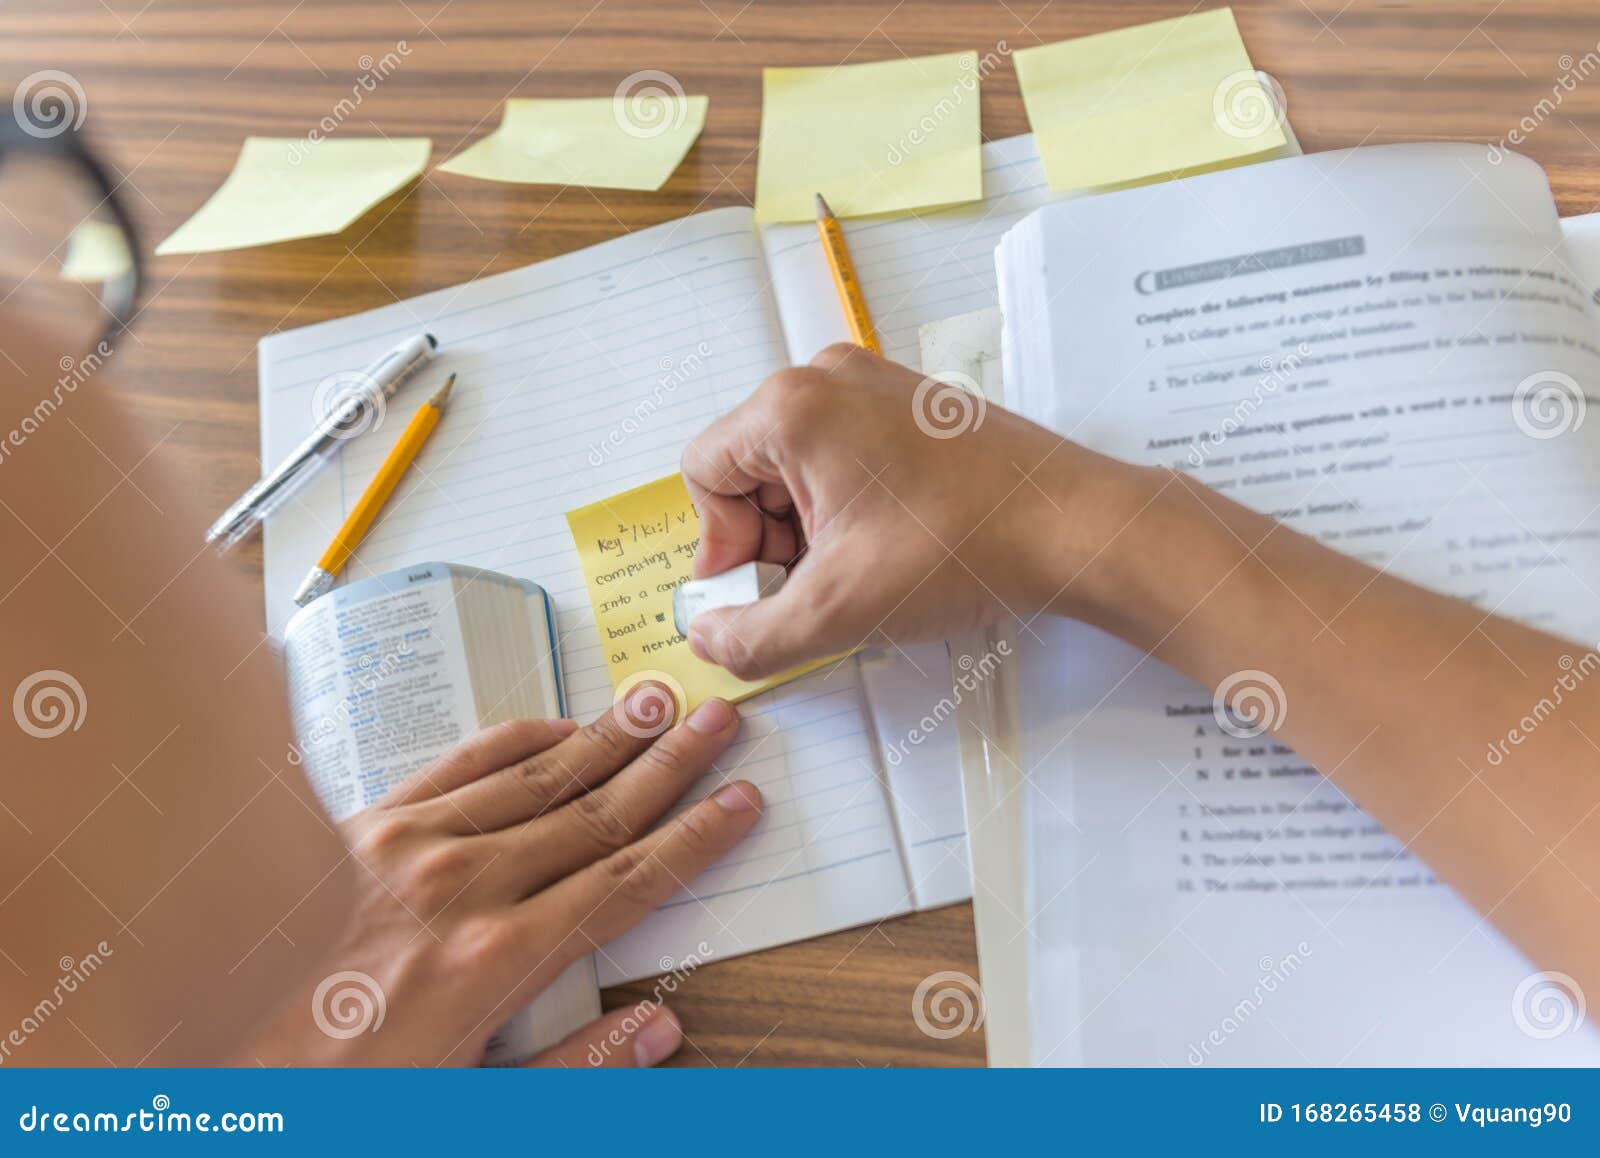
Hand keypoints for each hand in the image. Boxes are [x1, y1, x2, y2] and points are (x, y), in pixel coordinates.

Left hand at [246, 688, 757, 1066]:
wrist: (228, 1063)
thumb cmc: (358, 1090)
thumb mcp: (479, 1105)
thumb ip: (579, 1069)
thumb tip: (662, 1027)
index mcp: (499, 961)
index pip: (628, 881)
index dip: (695, 838)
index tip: (739, 801)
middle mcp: (464, 889)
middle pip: (596, 813)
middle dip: (667, 766)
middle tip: (715, 721)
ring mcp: (413, 846)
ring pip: (538, 778)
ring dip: (607, 738)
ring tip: (656, 703)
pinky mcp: (368, 824)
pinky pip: (462, 764)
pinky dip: (518, 739)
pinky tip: (560, 724)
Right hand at [680, 344, 1143, 678]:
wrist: (1074, 527)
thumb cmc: (969, 543)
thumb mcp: (838, 610)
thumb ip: (753, 635)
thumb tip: (713, 638)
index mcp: (793, 407)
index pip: (704, 472)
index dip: (723, 544)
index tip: (760, 587)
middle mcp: (828, 379)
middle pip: (749, 465)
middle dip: (769, 538)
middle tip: (811, 587)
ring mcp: (874, 386)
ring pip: (796, 463)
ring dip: (808, 527)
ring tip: (856, 572)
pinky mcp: (910, 406)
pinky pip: (843, 454)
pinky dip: (846, 506)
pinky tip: (884, 549)